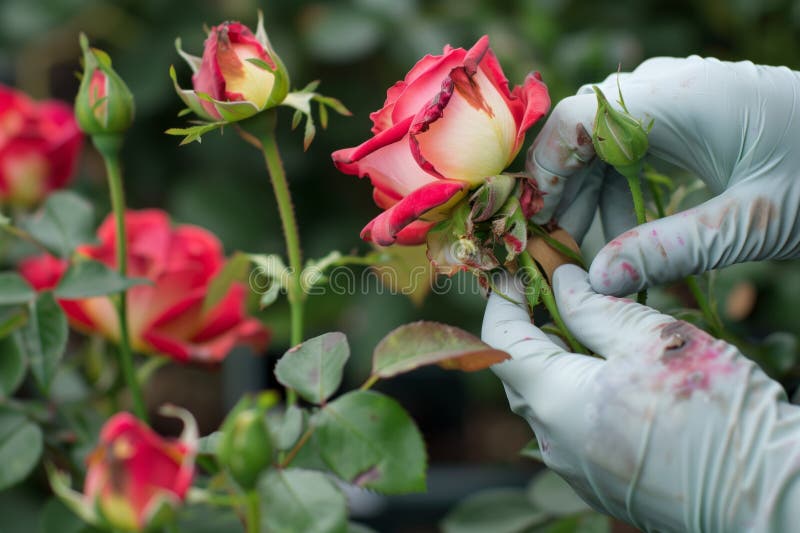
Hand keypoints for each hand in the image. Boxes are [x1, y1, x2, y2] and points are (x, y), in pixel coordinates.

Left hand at [483, 265, 799, 531]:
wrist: (761, 494)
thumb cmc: (712, 409)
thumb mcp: (650, 338)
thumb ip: (594, 306)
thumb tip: (563, 282)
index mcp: (553, 400)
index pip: (500, 340)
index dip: (504, 299)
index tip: (517, 271)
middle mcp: (552, 440)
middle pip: (521, 371)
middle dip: (533, 327)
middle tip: (557, 291)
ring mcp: (574, 467)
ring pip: (547, 400)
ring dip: (558, 360)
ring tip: (590, 327)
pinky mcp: (600, 481)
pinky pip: (571, 428)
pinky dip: (578, 393)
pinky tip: (613, 375)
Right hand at [528, 56, 799, 295]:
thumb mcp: (749, 222)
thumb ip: (668, 250)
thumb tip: (596, 282)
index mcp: (681, 98)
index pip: (577, 118)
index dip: (546, 171)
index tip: (538, 225)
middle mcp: (671, 86)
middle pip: (584, 131)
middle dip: (567, 191)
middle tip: (563, 251)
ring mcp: (680, 97)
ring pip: (605, 141)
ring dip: (593, 195)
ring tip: (601, 252)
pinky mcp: (691, 115)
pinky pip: (634, 146)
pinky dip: (623, 187)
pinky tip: (633, 230)